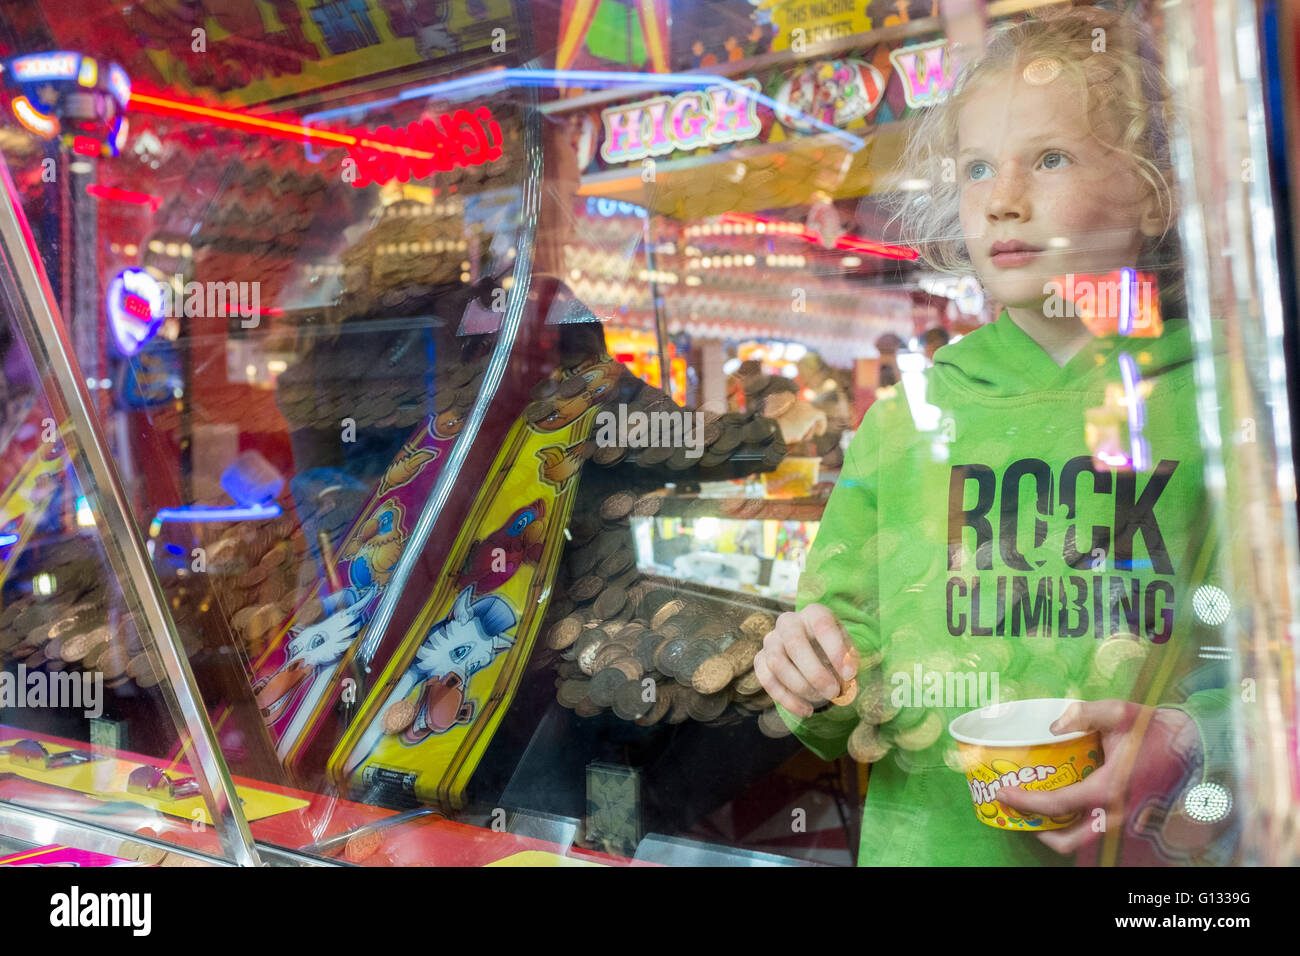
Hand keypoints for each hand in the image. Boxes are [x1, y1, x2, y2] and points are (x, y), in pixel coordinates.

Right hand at [754, 603, 858, 718]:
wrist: (815, 653)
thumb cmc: (834, 651)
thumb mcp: (848, 650)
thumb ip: (850, 661)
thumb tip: (847, 675)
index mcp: (814, 613)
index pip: (822, 625)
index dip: (835, 650)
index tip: (849, 674)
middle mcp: (788, 622)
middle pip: (794, 644)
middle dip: (815, 673)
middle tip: (833, 692)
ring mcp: (771, 640)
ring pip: (776, 662)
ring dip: (800, 686)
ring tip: (820, 698)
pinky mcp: (761, 659)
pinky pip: (766, 679)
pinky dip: (787, 699)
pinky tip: (806, 710)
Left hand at [996, 700, 1200, 855]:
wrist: (1195, 746)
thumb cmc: (1154, 728)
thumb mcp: (1118, 712)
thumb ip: (1082, 714)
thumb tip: (1053, 727)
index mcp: (1110, 788)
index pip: (1057, 805)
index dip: (1025, 802)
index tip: (1003, 793)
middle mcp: (1116, 813)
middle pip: (1068, 841)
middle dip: (1037, 830)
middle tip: (1017, 810)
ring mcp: (1125, 821)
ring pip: (1083, 840)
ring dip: (1056, 831)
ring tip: (1036, 810)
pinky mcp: (1131, 820)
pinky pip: (1096, 831)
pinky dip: (1074, 824)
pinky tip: (1063, 805)